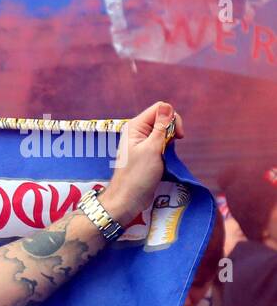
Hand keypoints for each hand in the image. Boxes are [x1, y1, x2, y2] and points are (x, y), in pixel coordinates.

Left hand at [104, 101, 182, 225]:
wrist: (127, 199)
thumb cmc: (138, 175)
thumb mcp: (152, 149)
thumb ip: (161, 127)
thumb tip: (167, 106)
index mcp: (135, 126)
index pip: (160, 108)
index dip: (172, 118)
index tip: (177, 136)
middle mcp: (138, 132)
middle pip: (163, 118)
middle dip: (172, 130)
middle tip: (172, 146)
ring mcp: (142, 143)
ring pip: (164, 132)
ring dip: (170, 141)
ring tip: (166, 155)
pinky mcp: (147, 153)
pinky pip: (162, 144)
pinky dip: (168, 149)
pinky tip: (166, 159)